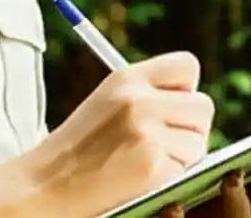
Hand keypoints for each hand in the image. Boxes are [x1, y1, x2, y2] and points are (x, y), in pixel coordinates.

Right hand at [19, 52, 214, 216]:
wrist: (47, 185)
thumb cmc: (80, 148)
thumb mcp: (108, 102)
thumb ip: (148, 94)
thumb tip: (194, 102)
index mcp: (127, 78)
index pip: (188, 65)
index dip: (187, 89)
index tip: (174, 107)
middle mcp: (138, 100)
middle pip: (203, 106)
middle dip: (192, 128)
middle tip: (166, 143)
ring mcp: (146, 132)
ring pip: (199, 141)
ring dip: (182, 157)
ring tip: (146, 161)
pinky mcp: (151, 165)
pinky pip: (185, 168)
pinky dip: (170, 177)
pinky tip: (141, 178)